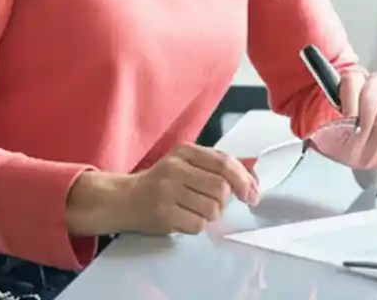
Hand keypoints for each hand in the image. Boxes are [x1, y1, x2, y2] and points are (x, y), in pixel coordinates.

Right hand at [66, 144, 258, 236]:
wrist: (123, 199)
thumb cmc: (162, 183)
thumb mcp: (186, 164)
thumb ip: (215, 167)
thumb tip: (253, 182)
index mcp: (185, 151)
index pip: (224, 163)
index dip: (244, 180)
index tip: (252, 195)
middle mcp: (175, 168)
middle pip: (221, 188)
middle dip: (224, 201)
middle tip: (214, 205)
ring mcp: (167, 191)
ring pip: (212, 209)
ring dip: (211, 215)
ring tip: (197, 211)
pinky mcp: (162, 213)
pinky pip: (197, 224)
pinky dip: (198, 226)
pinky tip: (185, 219)